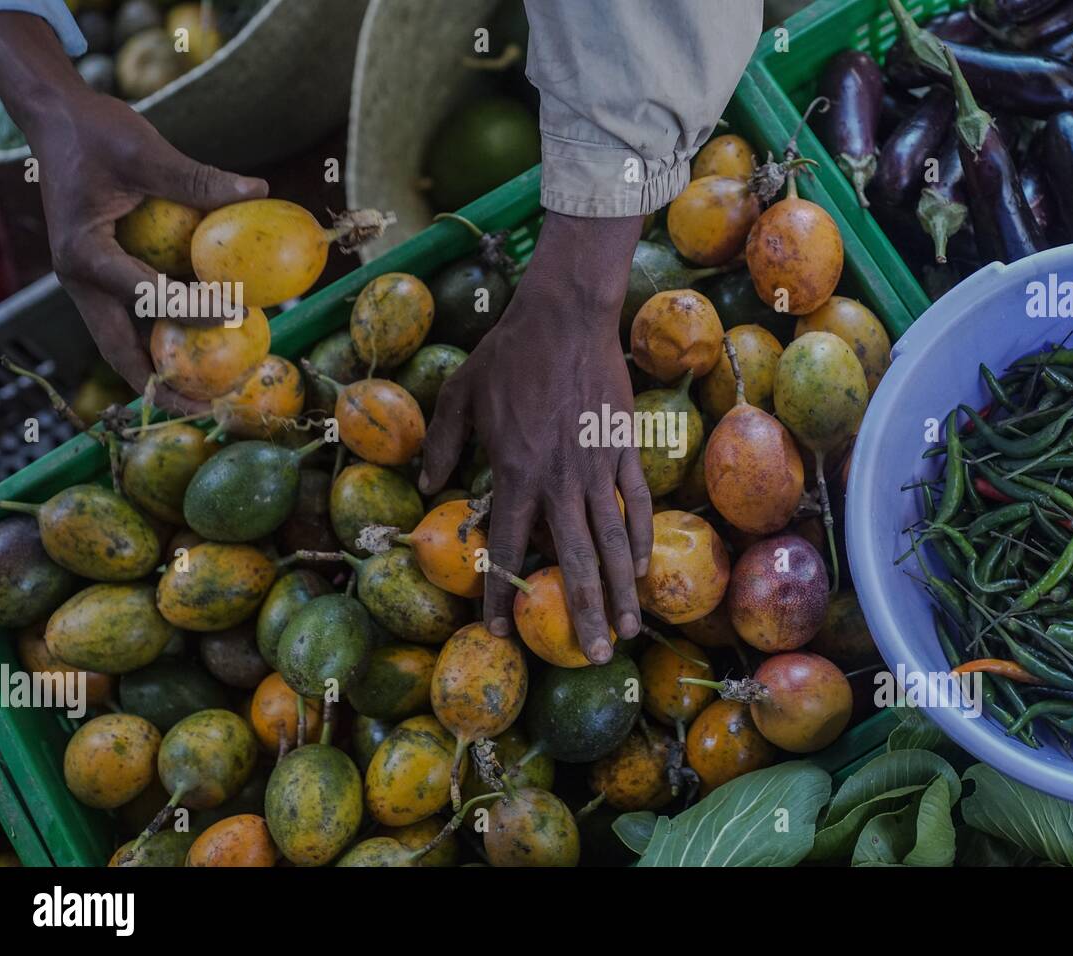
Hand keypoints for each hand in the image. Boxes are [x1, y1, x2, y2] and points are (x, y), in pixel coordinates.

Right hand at [0, 13, 266, 412]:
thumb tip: (257, 191)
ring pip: (126, 344)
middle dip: (160, 385)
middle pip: (119, 350)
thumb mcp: (145, 150)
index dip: (189, 310)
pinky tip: (209, 351)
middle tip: (205, 411)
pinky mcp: (106, 278)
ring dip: (163, 372)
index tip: (235, 316)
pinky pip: (137, 320)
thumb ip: (197, 178)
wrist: (58, 120)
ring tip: (209, 400)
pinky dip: (168, 338)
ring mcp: (92, 284)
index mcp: (84, 253)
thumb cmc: (96, 132)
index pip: (142, 294)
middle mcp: (83, 279)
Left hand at [418, 212, 652, 663]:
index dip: (502, 593)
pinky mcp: (624, 449)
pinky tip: (643, 569)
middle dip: (581, 612)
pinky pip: (636, 503)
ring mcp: (597, 467)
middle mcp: (558, 480)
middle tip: (589, 656)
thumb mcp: (461, 395)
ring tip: (625, 631)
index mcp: (515, 472)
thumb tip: (429, 486)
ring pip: (613, 542)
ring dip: (620, 590)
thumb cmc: (509, 353)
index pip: (510, 547)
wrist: (566, 317)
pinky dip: (642, 538)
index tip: (500, 631)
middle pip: (574, 560)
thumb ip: (442, 444)